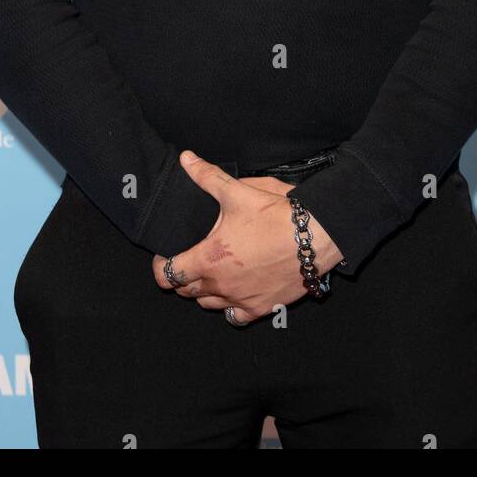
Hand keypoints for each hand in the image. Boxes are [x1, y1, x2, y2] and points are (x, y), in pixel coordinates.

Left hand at [151, 150, 342, 324]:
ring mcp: (242, 299)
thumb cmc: (276, 215)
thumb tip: (186, 159)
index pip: (169, 274)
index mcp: (209, 259)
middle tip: (190, 260)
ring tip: (212, 274)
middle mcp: (221, 285)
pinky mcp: (262, 307)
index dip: (161, 265)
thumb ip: (207, 176)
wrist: (315, 236)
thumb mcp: (238, 191)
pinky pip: (236, 317)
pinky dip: (231, 307)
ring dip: (205, 292)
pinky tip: (235, 292)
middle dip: (183, 277)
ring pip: (209, 305)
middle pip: (187, 291)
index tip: (165, 255)